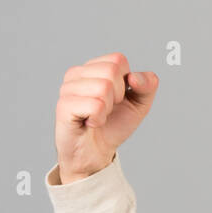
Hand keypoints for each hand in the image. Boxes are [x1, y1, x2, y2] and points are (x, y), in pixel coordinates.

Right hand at [54, 52, 159, 181]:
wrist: (97, 153)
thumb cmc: (114, 125)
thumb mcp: (140, 103)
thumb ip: (148, 85)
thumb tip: (134, 77)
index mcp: (93, 68)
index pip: (118, 60)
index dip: (127, 82)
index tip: (118, 98)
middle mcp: (76, 74)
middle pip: (111, 71)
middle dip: (118, 95)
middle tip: (107, 109)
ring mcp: (67, 89)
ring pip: (104, 87)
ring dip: (107, 108)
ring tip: (98, 116)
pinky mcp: (63, 106)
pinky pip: (95, 105)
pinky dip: (99, 118)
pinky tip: (90, 123)